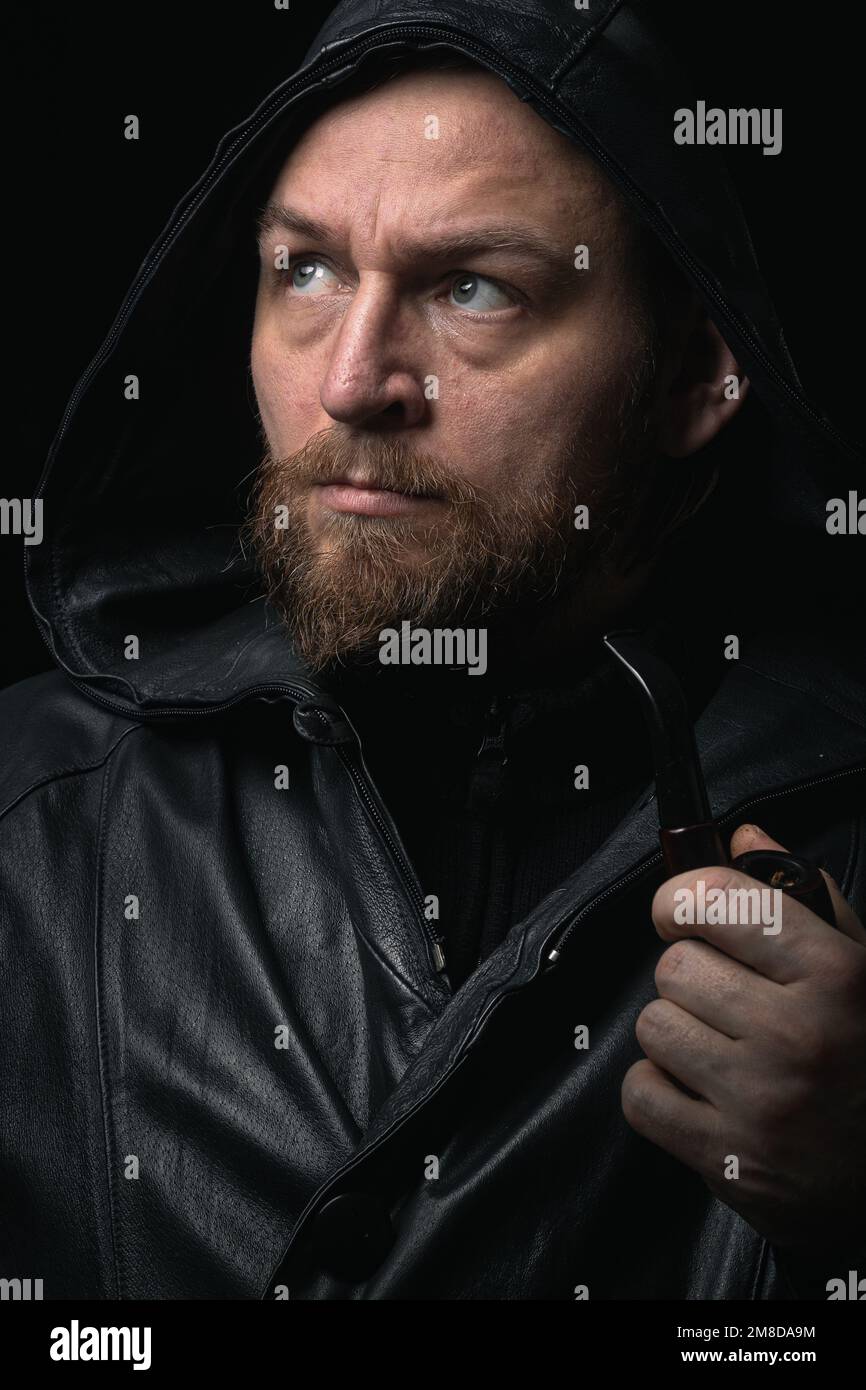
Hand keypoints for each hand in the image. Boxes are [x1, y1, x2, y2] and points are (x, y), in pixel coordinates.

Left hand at [621, 823, 865, 1252]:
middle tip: (724, 1000)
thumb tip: (741, 837)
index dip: (681, 898)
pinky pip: (640, 1093)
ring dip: (676, 1034)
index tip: (681, 911)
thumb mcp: (860, 968)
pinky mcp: (727, 1159)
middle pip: (674, 966)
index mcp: (835, 974)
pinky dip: (659, 1091)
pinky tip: (702, 1093)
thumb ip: (801, 898)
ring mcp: (760, 1100)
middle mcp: (797, 1033)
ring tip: (721, 1050)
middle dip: (690, 978)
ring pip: (653, 1025)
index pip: (715, 900)